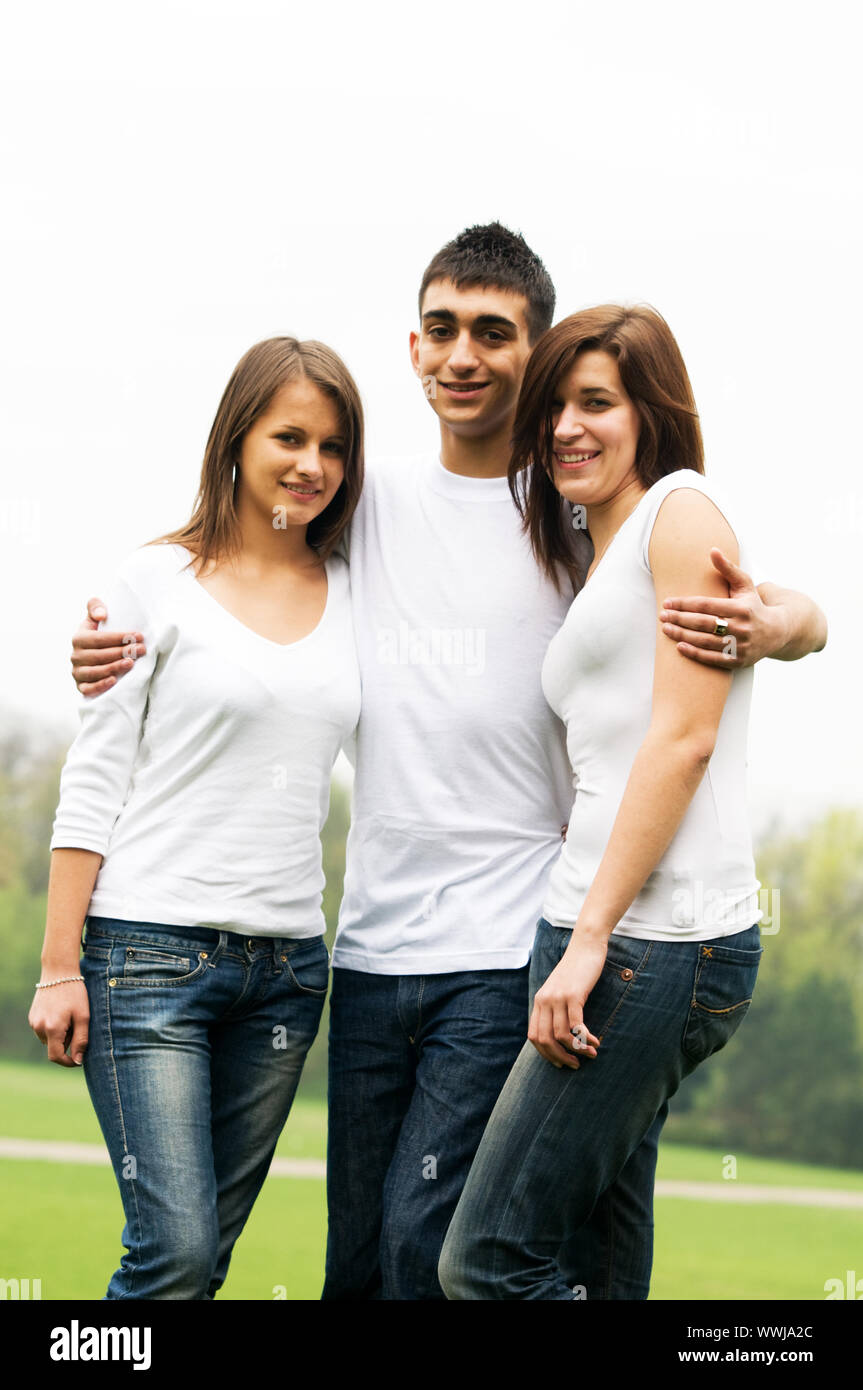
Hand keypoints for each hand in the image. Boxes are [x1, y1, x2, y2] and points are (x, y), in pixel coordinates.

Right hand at [28, 981, 89, 1066]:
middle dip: (66, 1043)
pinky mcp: (32, 1016)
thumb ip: (81, 1040)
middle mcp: (39, 1027)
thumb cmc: (75, 993)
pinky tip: (60, 1012)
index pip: (56, 1057)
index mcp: (52, 1029)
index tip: (79, 1060)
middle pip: (54, 1047)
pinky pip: (43, 1029)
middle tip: (76, 1025)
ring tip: (68, 1017)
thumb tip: (79, 1061)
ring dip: (59, 1035)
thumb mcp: (83, 1016)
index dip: (68, 1062)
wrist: (59, 972)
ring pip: (48, 1039)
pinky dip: (53, 1027)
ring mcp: (33, 1021)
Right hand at [70, 597, 145, 696]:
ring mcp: (77, 672)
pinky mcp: (81, 687)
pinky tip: (114, 681)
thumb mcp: (94, 620)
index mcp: (79, 638)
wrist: (93, 659)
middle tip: (141, 650)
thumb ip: (95, 606)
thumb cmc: (98, 637)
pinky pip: (89, 689)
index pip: (99, 638)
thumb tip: (101, 615)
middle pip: (99, 655)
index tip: (138, 636)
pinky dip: (100, 685)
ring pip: (95, 672)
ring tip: (131, 663)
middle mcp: (76, 656)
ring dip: (114, 667)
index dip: (119, 637)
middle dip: (122, 652)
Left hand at [528, 936, 604, 1069]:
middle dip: (560, 1058)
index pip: (534, 1036)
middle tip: (575, 1065)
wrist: (586, 946)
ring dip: (576, 1050)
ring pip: (560, 1036)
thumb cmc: (577, 970)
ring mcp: (557, 997)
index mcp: (539, 1001)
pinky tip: (596, 1042)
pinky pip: (576, 1026)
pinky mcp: (573, 995)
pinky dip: (585, 1039)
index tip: (561, 1062)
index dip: (546, 1054)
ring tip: (591, 1054)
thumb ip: (557, 1008)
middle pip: (544, 1040)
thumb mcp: (561, 990)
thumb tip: (562, 1035)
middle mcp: (544, 1000)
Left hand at [659, 548, 788, 668]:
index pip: (706, 605)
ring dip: (682, 635)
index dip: (684, 604)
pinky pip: (712, 659)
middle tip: (661, 616)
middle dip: (679, 619)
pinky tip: (679, 646)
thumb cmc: (753, 605)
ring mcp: (740, 646)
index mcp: (742, 608)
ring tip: (665, 629)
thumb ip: (727, 568)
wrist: (776, 632)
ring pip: (705, 641)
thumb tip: (712, 550)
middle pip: (703, 623)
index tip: (667, 603)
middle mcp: (742, 628)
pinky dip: (694, 653)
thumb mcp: (744, 585)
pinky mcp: (738, 661)